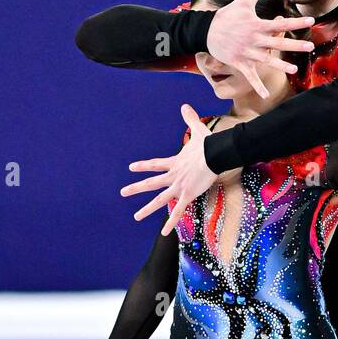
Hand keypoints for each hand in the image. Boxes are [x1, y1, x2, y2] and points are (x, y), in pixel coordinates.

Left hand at [121, 104, 216, 237]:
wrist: (214, 154)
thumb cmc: (208, 144)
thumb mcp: (198, 130)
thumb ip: (190, 118)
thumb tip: (185, 105)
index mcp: (175, 163)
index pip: (155, 164)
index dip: (143, 166)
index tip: (131, 167)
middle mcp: (173, 175)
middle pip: (151, 183)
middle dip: (136, 188)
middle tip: (123, 192)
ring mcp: (179, 186)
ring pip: (159, 200)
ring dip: (147, 209)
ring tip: (136, 217)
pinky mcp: (187, 195)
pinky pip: (178, 212)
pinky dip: (170, 223)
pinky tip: (164, 233)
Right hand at [207, 0, 314, 97]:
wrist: (207, 31)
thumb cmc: (228, 15)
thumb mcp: (243, 0)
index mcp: (257, 25)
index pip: (280, 23)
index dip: (296, 22)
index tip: (310, 21)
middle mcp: (254, 39)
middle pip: (277, 42)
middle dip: (294, 45)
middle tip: (311, 47)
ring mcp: (247, 53)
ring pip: (266, 60)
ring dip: (280, 65)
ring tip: (293, 69)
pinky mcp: (240, 63)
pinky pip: (250, 77)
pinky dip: (257, 86)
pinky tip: (266, 96)